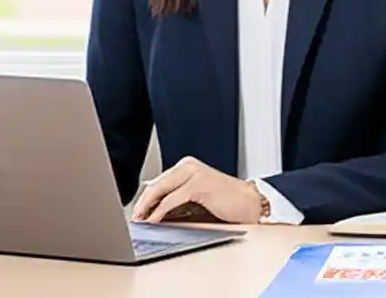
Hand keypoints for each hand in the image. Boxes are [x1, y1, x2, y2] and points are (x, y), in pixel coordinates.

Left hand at [132, 156, 263, 223]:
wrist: (251, 203)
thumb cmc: (227, 202)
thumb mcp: (196, 199)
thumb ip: (177, 200)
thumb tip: (154, 212)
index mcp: (187, 166)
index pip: (159, 181)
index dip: (145, 197)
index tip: (137, 210)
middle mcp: (188, 166)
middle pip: (156, 184)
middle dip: (142, 202)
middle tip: (133, 216)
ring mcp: (193, 173)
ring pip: (161, 190)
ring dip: (147, 206)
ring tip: (139, 219)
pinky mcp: (198, 185)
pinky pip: (172, 200)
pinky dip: (159, 211)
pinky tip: (153, 219)